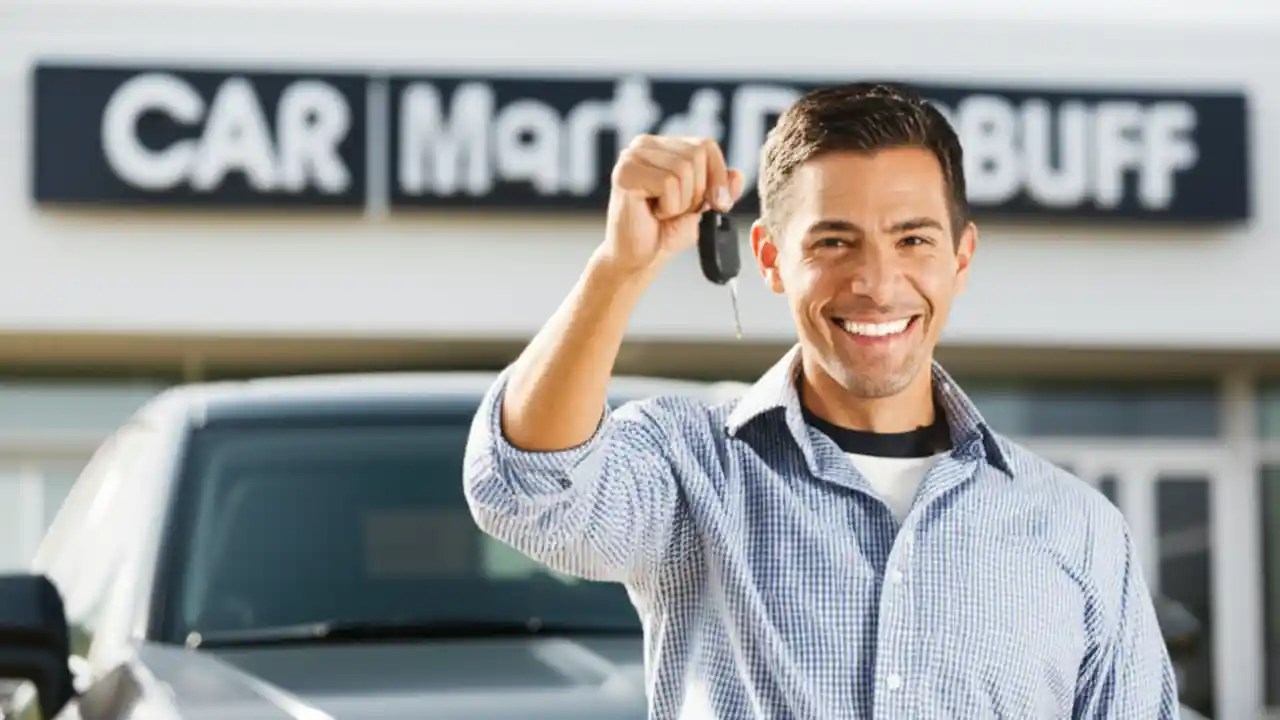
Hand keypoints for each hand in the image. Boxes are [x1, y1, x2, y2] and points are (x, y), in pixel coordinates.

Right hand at [599, 135, 744, 275]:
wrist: (638, 258)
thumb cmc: (665, 231)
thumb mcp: (704, 207)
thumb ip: (721, 189)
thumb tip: (737, 175)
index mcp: (664, 146)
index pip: (706, 145)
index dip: (718, 176)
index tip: (718, 203)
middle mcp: (645, 144)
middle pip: (696, 154)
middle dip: (698, 191)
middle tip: (679, 210)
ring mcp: (632, 157)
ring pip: (683, 169)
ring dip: (682, 202)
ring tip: (664, 212)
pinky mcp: (625, 174)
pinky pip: (668, 183)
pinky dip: (669, 207)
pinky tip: (654, 213)